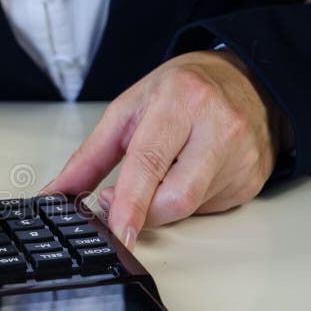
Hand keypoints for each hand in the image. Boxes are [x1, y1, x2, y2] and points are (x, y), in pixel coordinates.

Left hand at [47, 50, 293, 249]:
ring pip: (189, 207)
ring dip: (163, 202)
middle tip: (126, 198)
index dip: (130, 204)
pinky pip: (207, 207)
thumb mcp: (127, 110)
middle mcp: (219, 127)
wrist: (246, 78)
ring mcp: (242, 156)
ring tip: (167, 168)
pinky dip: (188, 198)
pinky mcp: (253, 179)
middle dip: (142, 211)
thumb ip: (89, 156)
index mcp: (182, 101)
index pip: (150, 163)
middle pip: (175, 198)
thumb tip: (57, 193)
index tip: (119, 232)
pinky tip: (192, 170)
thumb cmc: (181, 90)